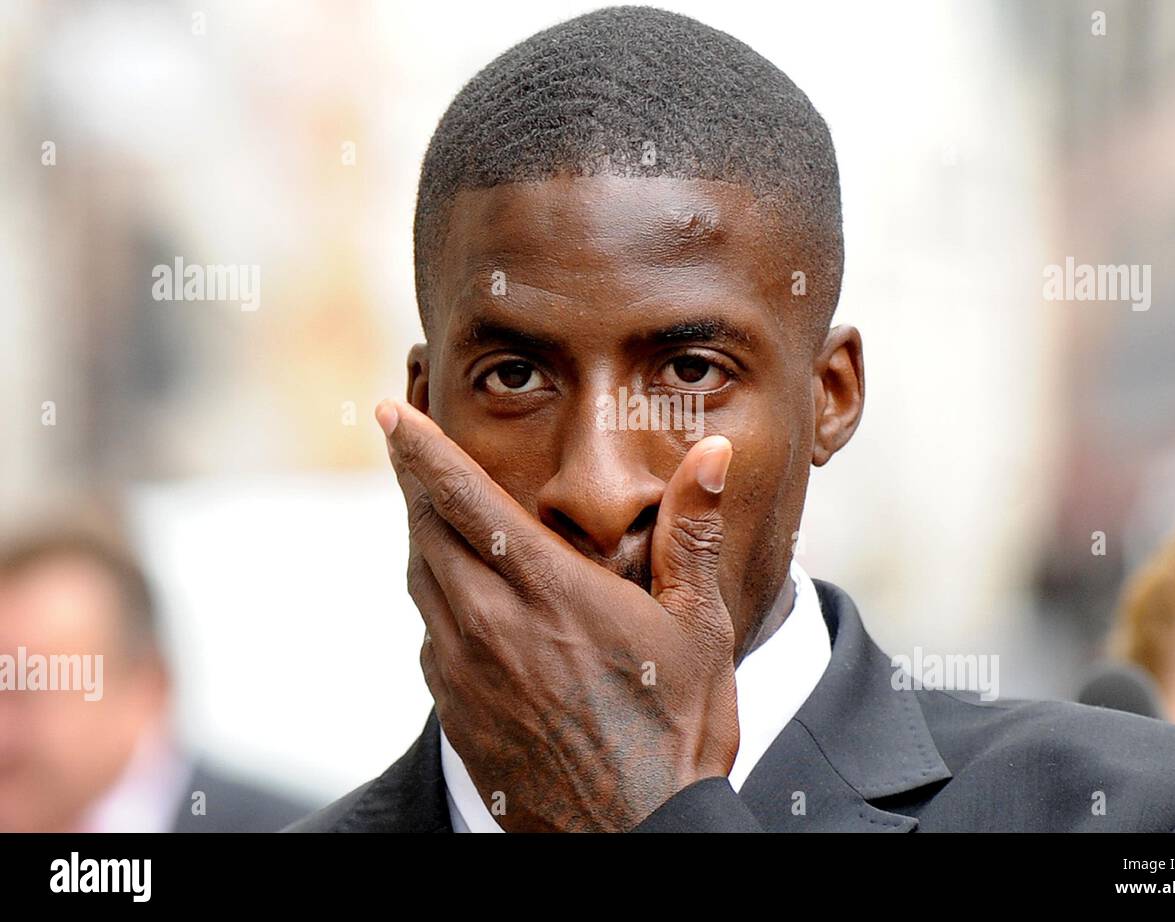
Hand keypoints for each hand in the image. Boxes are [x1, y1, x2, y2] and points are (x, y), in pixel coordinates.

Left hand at [376, 399, 740, 831]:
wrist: (638, 834)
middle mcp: (492, 627)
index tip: (390, 411)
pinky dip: (437, 599)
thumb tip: (714, 454)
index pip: (465, 499)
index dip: (422, 449)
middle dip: (417, 483)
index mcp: (550, 594)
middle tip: (413, 449)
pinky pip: (429, 635)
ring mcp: (466, 674)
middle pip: (426, 532)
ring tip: (439, 515)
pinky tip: (466, 600)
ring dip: (424, 539)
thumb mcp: (699, 626)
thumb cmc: (676, 730)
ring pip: (421, 581)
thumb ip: (692, 532)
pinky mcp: (456, 711)